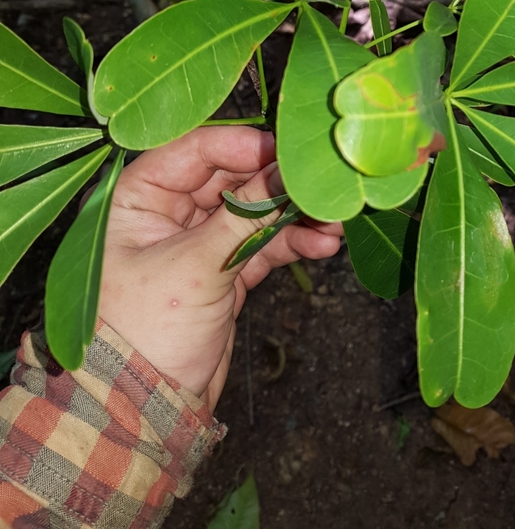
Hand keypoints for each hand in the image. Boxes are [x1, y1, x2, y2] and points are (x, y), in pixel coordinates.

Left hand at [97, 126, 341, 409]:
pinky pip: (263, 245)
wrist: (143, 413)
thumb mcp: (197, 264)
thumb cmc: (147, 330)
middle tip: (318, 183)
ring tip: (333, 221)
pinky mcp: (224, 272)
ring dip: (294, 215)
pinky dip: (292, 243)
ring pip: (253, 212)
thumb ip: (246, 213)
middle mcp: (167, 213)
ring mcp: (198, 243)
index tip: (284, 149)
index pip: (193, 150)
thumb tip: (287, 168)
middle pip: (231, 178)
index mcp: (139, 198)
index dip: (241, 145)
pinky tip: (323, 244)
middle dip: (277, 182)